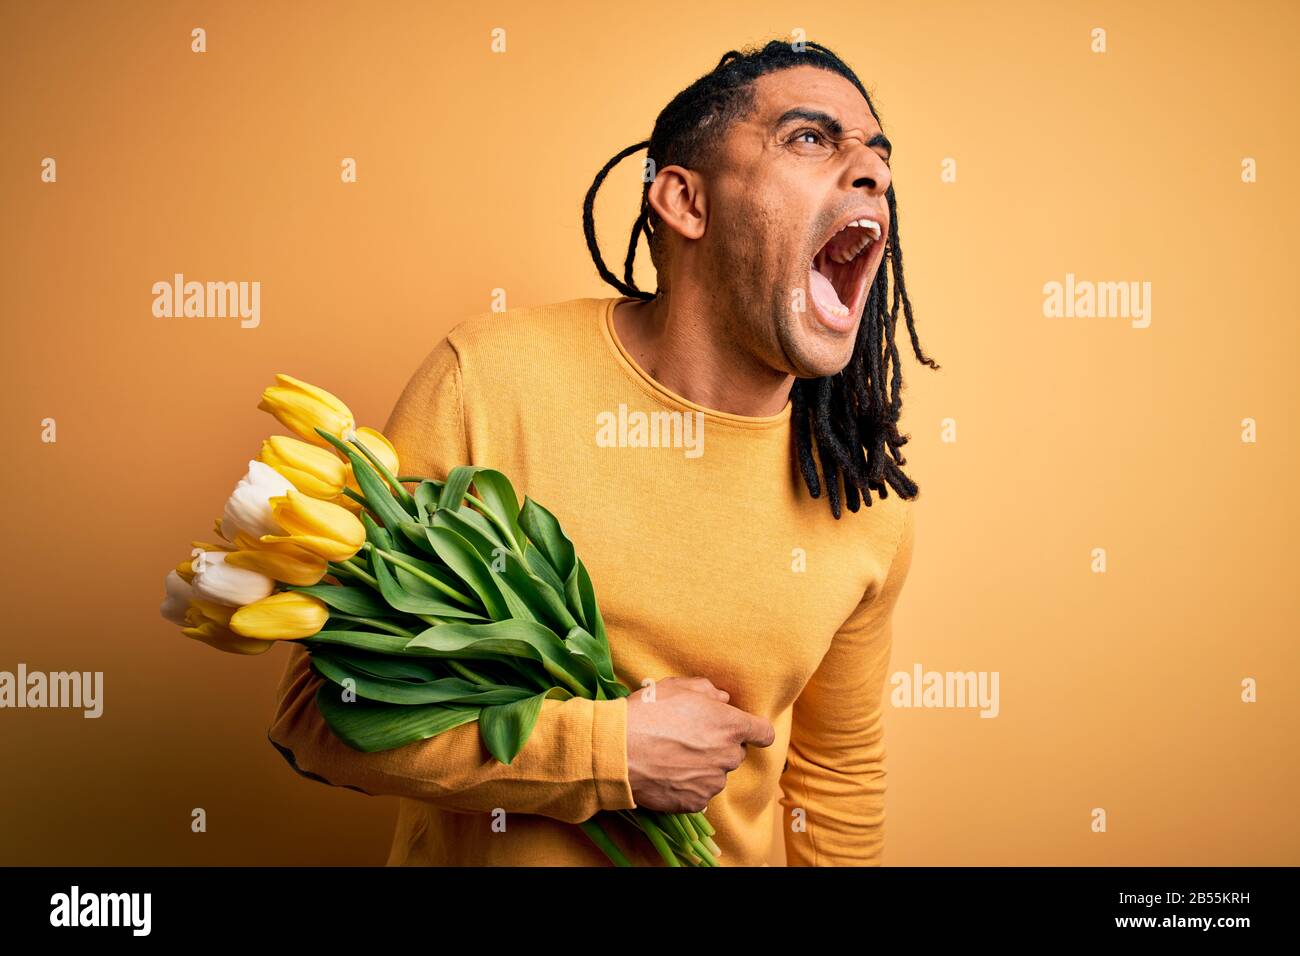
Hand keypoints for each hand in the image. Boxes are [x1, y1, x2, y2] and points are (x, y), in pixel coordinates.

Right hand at [624, 676, 774, 812]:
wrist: (618, 751)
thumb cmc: (647, 712)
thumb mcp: (676, 687)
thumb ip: (707, 690)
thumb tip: (723, 699)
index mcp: (730, 725)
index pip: (764, 733)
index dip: (754, 731)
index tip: (744, 731)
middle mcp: (728, 755)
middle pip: (735, 753)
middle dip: (719, 747)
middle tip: (690, 739)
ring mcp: (712, 782)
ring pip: (717, 774)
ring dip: (704, 768)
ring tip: (673, 758)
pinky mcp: (695, 802)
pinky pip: (699, 794)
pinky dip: (688, 787)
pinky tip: (667, 775)